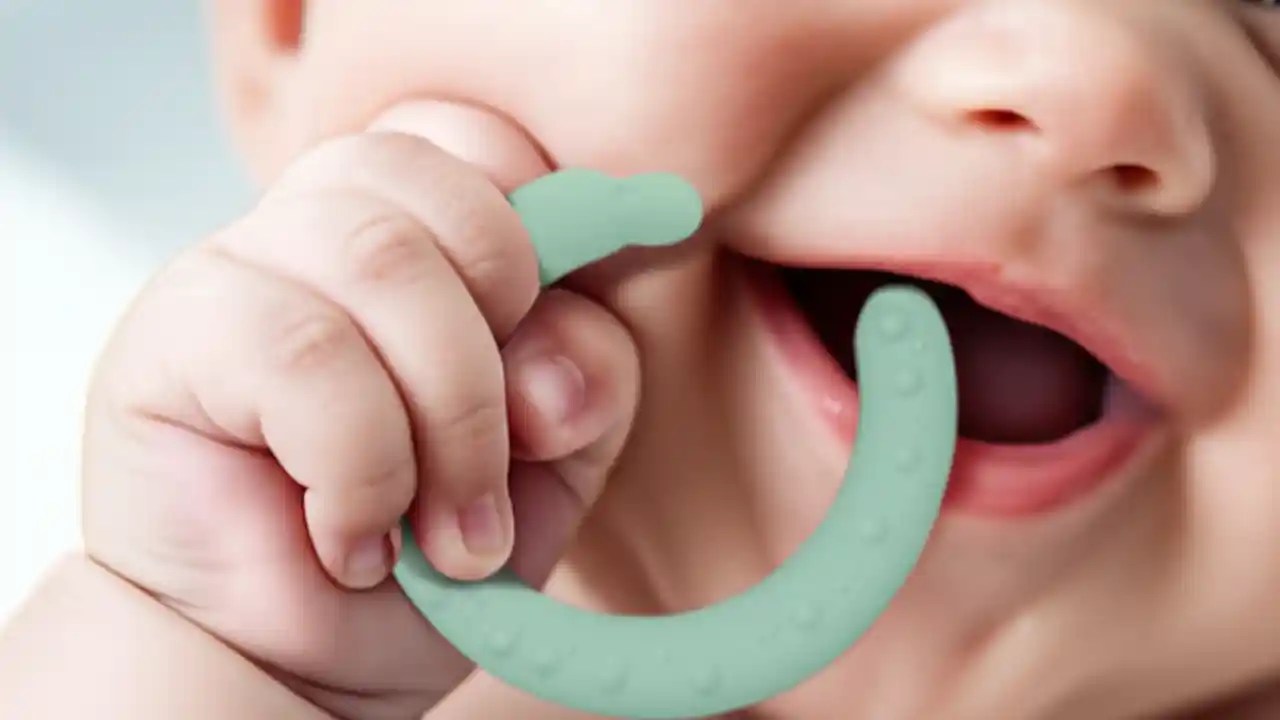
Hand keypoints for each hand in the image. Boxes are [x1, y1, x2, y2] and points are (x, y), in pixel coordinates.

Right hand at [81, 101, 641, 719]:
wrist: (289, 670)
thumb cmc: (416, 558)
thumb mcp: (545, 471)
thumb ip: (582, 385)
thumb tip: (558, 353)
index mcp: (414, 238)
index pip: (485, 147)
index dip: (557, 222)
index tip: (584, 336)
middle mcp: (322, 231)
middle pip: (447, 187)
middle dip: (505, 346)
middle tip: (501, 463)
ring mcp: (240, 268)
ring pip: (385, 260)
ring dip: (449, 423)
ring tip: (444, 535)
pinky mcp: (175, 333)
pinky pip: (309, 355)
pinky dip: (364, 471)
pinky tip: (354, 539)